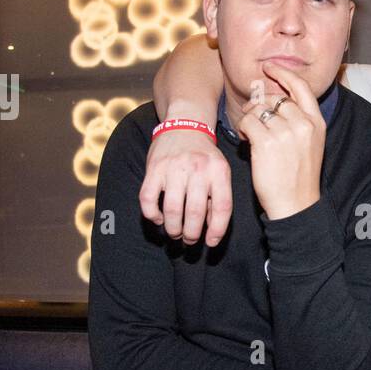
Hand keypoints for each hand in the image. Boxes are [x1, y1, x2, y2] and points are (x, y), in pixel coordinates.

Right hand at [139, 126, 232, 246]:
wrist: (185, 126)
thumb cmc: (205, 157)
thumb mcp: (220, 172)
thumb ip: (218, 198)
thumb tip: (211, 231)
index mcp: (219, 171)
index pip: (222, 208)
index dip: (217, 231)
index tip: (211, 243)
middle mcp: (197, 169)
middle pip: (195, 213)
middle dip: (191, 234)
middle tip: (189, 240)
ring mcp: (174, 168)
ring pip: (172, 210)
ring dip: (173, 229)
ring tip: (175, 233)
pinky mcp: (154, 168)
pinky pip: (148, 199)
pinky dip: (152, 215)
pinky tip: (158, 219)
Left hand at [234, 63, 324, 220]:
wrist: (296, 205)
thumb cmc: (299, 177)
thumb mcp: (310, 144)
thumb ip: (299, 120)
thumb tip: (276, 99)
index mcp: (317, 123)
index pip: (300, 87)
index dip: (283, 74)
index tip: (270, 69)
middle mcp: (303, 124)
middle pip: (274, 98)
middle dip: (259, 104)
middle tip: (254, 118)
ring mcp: (285, 133)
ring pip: (258, 109)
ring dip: (250, 118)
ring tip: (250, 133)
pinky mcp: (266, 143)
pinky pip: (247, 122)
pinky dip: (243, 129)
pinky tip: (247, 140)